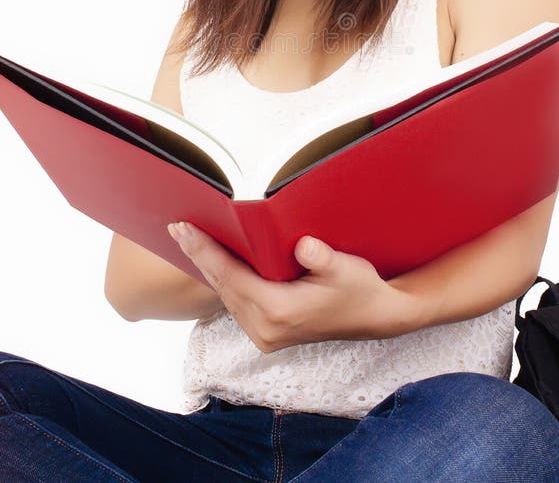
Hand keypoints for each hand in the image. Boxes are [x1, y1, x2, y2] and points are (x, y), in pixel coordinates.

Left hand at [167, 222, 410, 351]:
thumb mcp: (346, 269)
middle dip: (199, 256)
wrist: (377, 317)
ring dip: (208, 268)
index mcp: (279, 312)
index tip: (184, 230)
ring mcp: (265, 335)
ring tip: (188, 240)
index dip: (205, 251)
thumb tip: (302, 245)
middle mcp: (266, 328)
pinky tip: (214, 262)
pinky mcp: (268, 333)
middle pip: (222, 286)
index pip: (232, 276)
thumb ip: (323, 258)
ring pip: (226, 296)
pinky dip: (223, 280)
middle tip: (176, 229)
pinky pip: (236, 303)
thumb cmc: (360, 289)